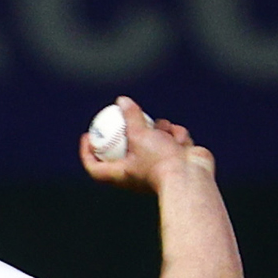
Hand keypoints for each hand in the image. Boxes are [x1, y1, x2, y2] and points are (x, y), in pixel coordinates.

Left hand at [78, 96, 215, 194]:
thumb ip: (131, 117)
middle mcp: (137, 174)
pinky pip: (171, 141)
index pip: (95, 169)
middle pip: (127, 149)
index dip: (87, 153)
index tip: (87, 136)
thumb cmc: (160, 161)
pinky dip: (175, 137)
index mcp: (121, 175)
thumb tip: (121, 101)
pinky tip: (181, 140)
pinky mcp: (175, 161)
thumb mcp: (140, 134)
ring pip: (154, 139)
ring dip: (159, 130)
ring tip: (164, 129)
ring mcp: (157, 167)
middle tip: (128, 115)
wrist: (191, 177)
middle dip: (132, 130)